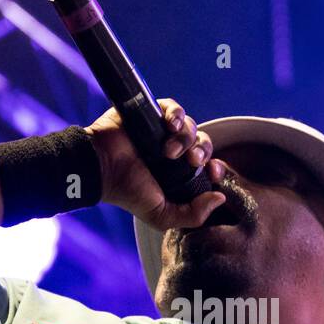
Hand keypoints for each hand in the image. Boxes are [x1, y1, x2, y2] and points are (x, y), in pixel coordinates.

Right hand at [84, 98, 226, 230]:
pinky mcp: (151, 114)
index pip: (209, 165)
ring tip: (169, 150)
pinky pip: (173, 107)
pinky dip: (176, 114)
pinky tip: (170, 125)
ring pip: (190, 127)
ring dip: (186, 138)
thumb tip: (221, 197)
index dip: (216, 167)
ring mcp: (162, 132)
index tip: (212, 171)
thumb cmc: (128, 193)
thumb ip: (193, 215)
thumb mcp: (162, 216)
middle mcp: (174, 152)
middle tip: (191, 161)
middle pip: (203, 144)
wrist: (102, 168)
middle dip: (202, 152)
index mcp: (180, 174)